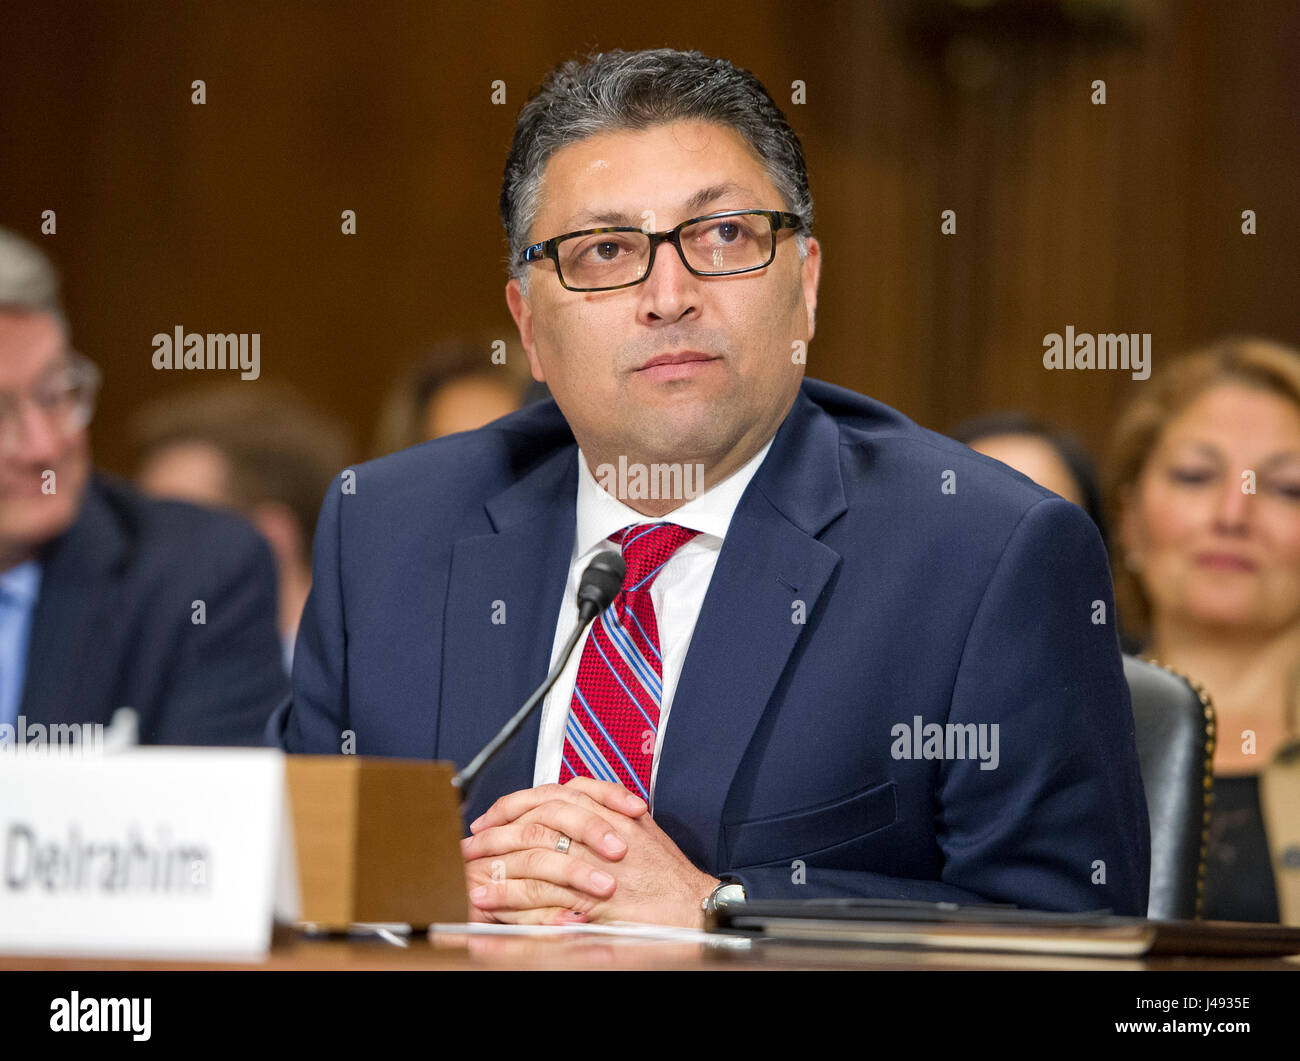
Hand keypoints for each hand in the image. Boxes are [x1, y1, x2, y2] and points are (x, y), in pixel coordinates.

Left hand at [461, 778, 719, 927]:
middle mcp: (601, 833)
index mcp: (610, 812)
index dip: (515, 804)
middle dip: (497, 832)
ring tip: (473, 873)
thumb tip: (574, 800)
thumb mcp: (641, 829)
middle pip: (536, 821)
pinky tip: (493, 901)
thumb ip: (608, 810)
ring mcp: (595, 866)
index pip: (551, 795)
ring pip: (534, 857)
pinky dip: (512, 899)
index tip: (492, 817)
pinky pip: (542, 896)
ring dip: (498, 865)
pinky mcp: (591, 900)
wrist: (695, 910)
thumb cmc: (670, 877)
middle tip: (472, 843)